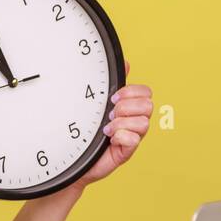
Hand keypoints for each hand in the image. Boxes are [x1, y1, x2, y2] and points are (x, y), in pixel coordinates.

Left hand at [43, 59, 150, 206]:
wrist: (71, 157)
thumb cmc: (83, 130)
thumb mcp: (95, 102)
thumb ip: (110, 83)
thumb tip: (125, 63)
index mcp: (128, 107)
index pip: (146, 92)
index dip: (133, 92)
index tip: (113, 97)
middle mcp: (133, 121)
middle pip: (149, 105)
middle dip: (127, 106)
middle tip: (110, 113)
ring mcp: (131, 136)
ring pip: (144, 123)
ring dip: (122, 123)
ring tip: (106, 129)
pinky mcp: (126, 151)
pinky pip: (134, 140)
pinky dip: (121, 137)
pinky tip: (108, 139)